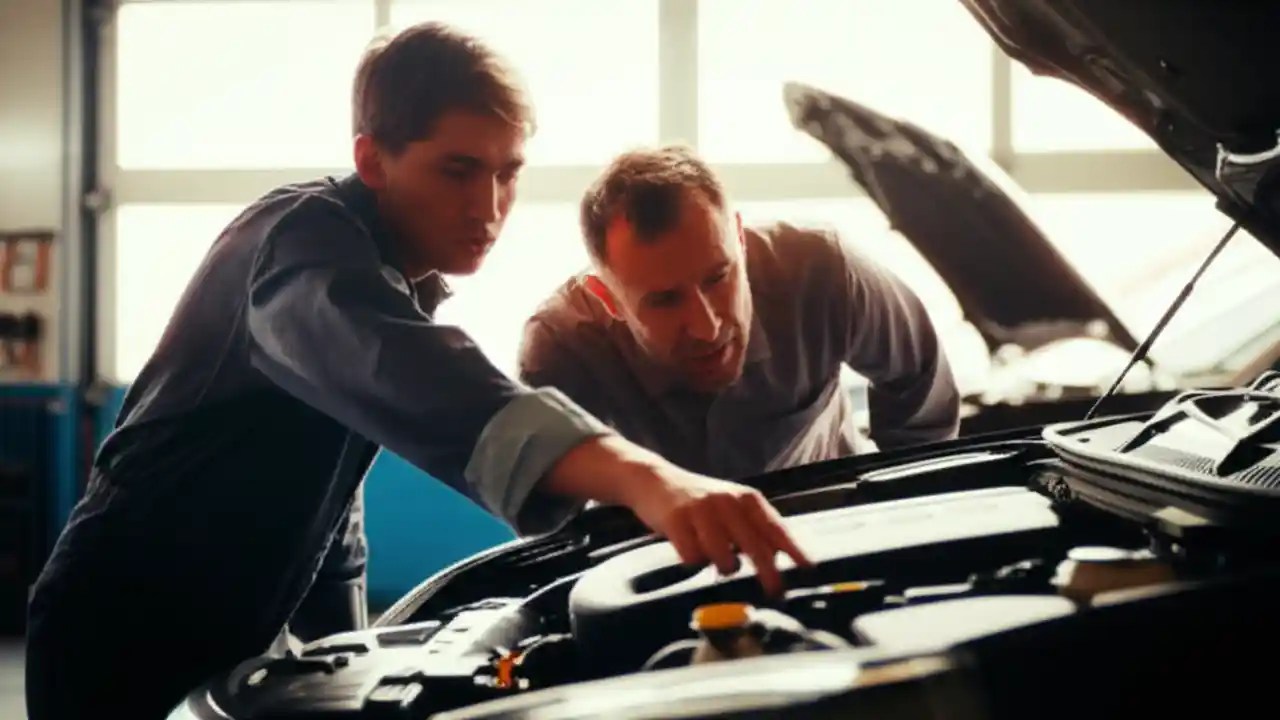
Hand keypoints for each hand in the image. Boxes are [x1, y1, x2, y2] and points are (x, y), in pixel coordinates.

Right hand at [622, 468, 813, 596]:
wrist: (654, 480)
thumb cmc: (698, 501)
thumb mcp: (730, 506)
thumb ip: (752, 528)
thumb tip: (778, 559)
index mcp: (745, 498)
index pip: (775, 528)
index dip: (794, 549)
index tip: (809, 568)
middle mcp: (727, 501)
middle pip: (755, 546)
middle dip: (768, 573)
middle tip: (775, 591)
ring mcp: (701, 510)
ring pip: (724, 557)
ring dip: (723, 567)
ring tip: (714, 559)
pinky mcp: (676, 521)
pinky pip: (693, 557)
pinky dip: (694, 561)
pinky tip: (690, 553)